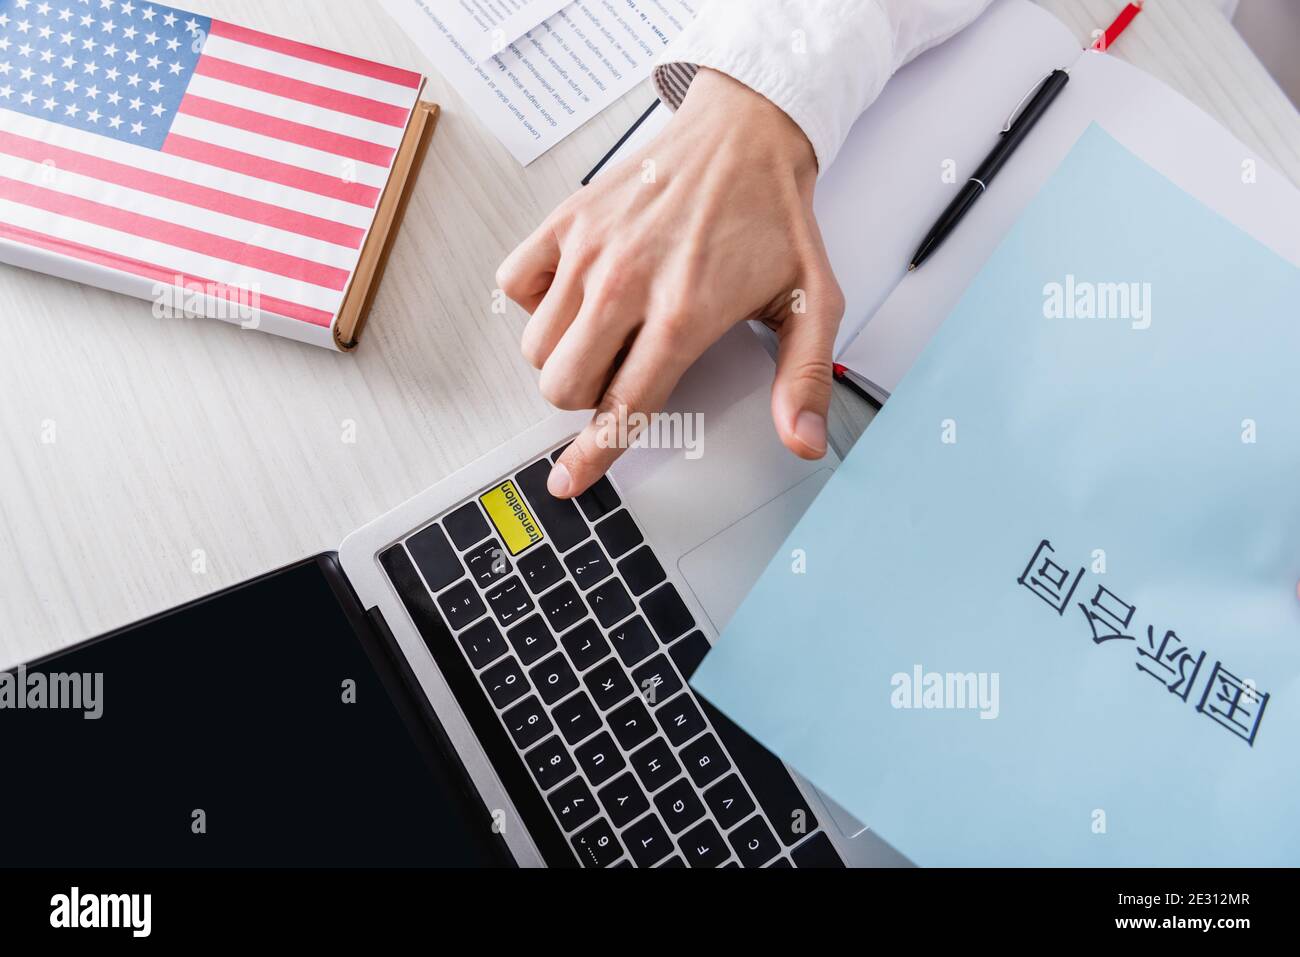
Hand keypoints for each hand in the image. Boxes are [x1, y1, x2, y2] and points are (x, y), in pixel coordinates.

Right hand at [496, 68, 844, 497]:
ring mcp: (590, 250)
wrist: (745, 132)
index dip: (592, 455)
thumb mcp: (812, 301)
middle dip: (586, 398)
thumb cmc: (773, 217)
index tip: (568, 480)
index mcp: (683, 314)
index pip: (621, 406)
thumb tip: (802, 443)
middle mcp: (626, 284)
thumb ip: (804, 379)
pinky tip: (576, 293)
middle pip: (561, 386)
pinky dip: (535, 301)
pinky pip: (514, 285)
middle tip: (621, 370)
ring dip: (563, 355)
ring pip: (535, 346)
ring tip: (605, 330)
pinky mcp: (567, 219)